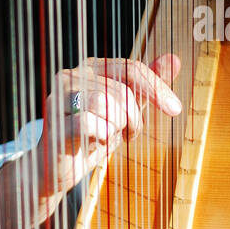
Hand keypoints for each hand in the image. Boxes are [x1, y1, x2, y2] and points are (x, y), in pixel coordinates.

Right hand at [0, 55, 180, 228]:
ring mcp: (59, 99)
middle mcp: (71, 76)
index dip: (157, 89)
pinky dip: (102, 137)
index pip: (132, 69)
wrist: (56, 170)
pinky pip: (90, 123)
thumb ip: (146, 85)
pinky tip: (96, 145)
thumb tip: (176, 59)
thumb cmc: (91, 137)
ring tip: (108, 139)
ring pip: (106, 103)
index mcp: (90, 68)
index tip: (175, 110)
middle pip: (122, 90)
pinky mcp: (54, 124)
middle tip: (127, 136)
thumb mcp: (126, 111)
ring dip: (117, 128)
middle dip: (134, 118)